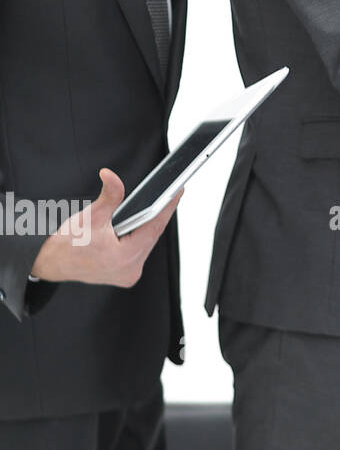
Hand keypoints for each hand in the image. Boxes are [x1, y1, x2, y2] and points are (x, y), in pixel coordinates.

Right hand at [29, 169, 182, 286]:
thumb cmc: (67, 243)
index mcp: (124, 258)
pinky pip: (139, 250)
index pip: (154, 226)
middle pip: (152, 235)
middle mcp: (130, 270)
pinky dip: (140, 236)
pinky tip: (143, 222)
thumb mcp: (91, 215)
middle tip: (170, 192)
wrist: (51, 263)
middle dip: (158, 214)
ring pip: (146, 243)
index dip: (167, 206)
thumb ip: (109, 195)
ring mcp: (128, 274)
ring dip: (148, 226)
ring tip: (159, 205)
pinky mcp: (125, 274)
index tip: (178, 190)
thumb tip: (111, 175)